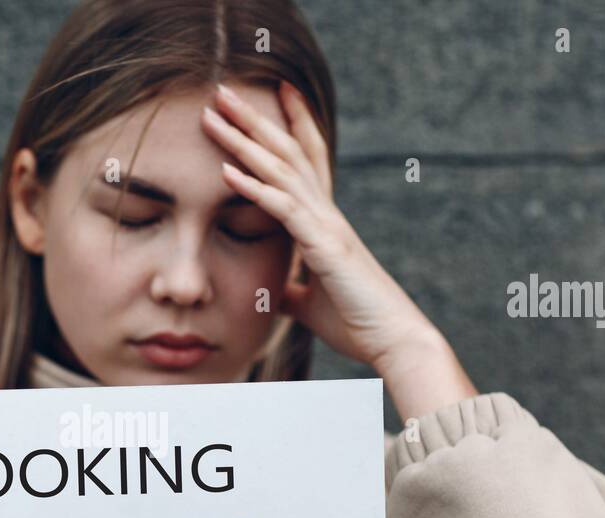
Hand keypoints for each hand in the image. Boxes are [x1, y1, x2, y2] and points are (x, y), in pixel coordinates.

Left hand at [202, 80, 476, 419]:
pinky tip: (227, 171)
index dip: (291, 123)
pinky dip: (253, 188)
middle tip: (223, 90)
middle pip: (288, 151)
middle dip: (254, 119)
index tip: (275, 91)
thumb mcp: (310, 302)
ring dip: (245, 141)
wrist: (390, 340)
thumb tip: (275, 292)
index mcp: (324, 221)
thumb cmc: (355, 321)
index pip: (307, 159)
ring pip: (281, 170)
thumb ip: (291, 289)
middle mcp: (326, 213)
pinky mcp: (324, 246)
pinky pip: (283, 209)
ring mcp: (326, 225)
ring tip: (215, 114)